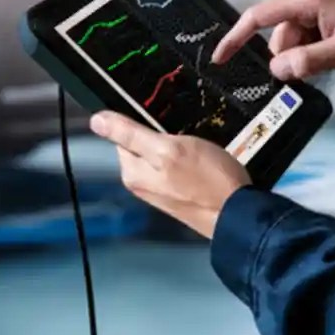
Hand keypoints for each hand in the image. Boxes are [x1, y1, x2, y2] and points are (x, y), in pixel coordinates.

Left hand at [90, 111, 250, 238]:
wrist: (238, 213)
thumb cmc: (207, 179)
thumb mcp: (167, 149)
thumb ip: (130, 134)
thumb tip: (96, 121)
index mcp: (132, 172)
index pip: (124, 134)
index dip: (143, 122)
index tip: (164, 121)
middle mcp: (141, 184)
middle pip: (143, 144)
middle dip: (161, 134)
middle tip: (186, 135)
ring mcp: (160, 191)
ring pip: (161, 154)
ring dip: (177, 146)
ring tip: (197, 148)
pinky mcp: (179, 194)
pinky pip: (176, 167)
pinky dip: (187, 159)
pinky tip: (202, 160)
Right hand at [213, 0, 334, 79]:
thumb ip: (306, 62)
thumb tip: (276, 70)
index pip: (259, 15)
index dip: (236, 38)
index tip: (221, 58)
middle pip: (278, 30)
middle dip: (290, 55)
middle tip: (317, 67)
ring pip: (291, 33)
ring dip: (303, 52)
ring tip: (333, 57)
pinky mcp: (323, 1)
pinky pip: (304, 28)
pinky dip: (312, 45)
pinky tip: (333, 50)